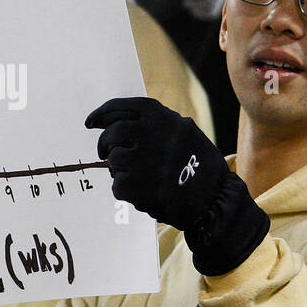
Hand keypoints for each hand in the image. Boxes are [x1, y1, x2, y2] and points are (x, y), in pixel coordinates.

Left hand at [85, 96, 268, 275]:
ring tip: (137, 176)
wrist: (215, 199)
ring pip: (113, 160)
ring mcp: (143, 161)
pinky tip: (142, 192)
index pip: (120, 107)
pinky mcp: (138, 187)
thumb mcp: (183, 131)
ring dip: (119, 170)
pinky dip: (125, 190)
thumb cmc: (198, 164)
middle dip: (105, 144)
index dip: (101, 114)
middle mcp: (151, 135)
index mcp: (162, 117)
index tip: (91, 122)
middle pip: (112, 134)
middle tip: (105, 153)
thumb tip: (112, 121)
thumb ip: (153, 124)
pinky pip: (117, 185)